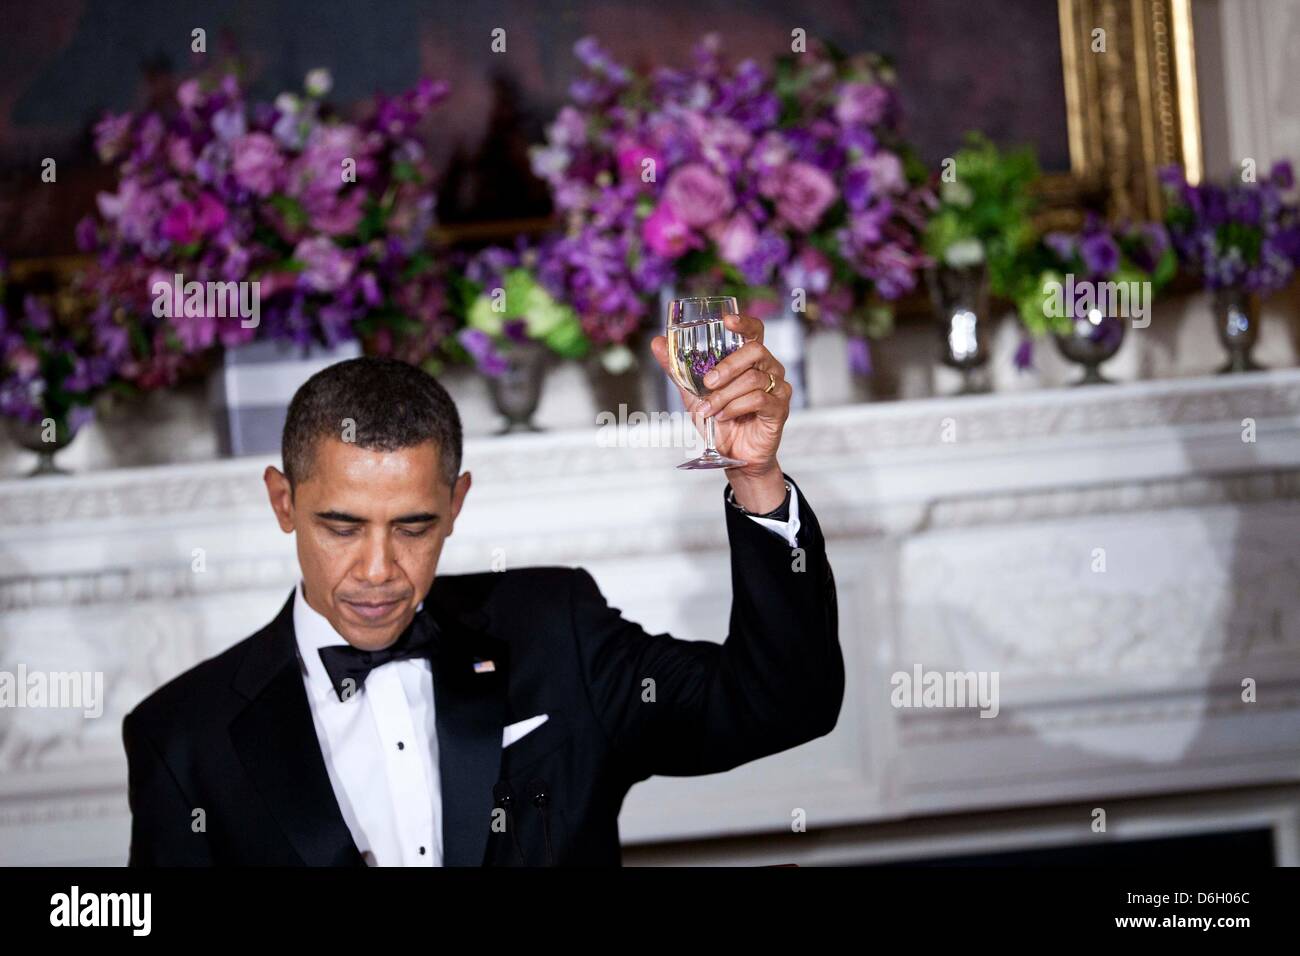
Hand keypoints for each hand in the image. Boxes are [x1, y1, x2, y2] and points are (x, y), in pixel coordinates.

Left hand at [651, 312, 791, 509]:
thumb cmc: (720, 420)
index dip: (744, 323)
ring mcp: (778, 388)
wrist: (734, 456)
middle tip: (707, 382)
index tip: (727, 321)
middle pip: (755, 351)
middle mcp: (769, 369)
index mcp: (751, 360)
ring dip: (724, 395)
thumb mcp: (694, 393)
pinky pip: (759, 399)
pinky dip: (736, 407)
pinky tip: (724, 416)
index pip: (755, 331)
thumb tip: (657, 343)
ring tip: (709, 409)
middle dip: (727, 365)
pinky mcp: (780, 408)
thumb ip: (678, 369)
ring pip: (752, 379)